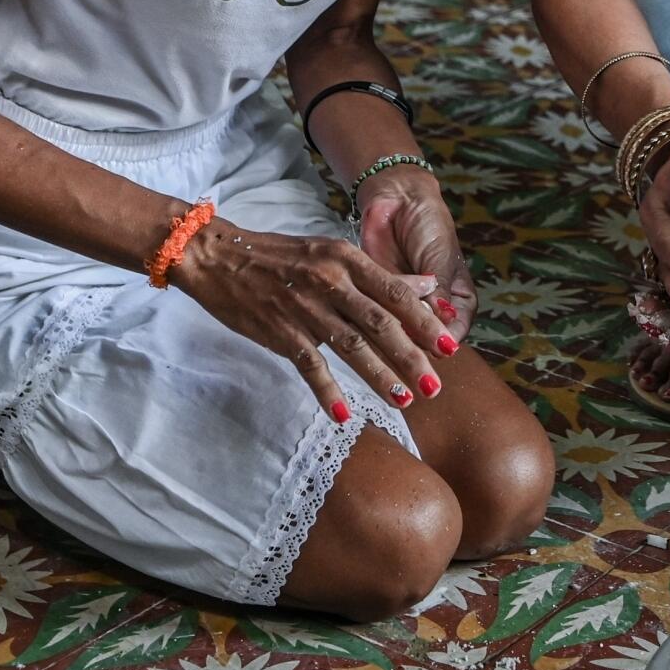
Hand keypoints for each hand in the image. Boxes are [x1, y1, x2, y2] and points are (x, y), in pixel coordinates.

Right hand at [171, 215, 454, 421]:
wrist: (218, 256)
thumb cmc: (280, 256)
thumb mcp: (333, 254)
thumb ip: (381, 274)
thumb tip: (428, 285)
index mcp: (346, 259)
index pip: (396, 293)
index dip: (426, 322)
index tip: (450, 347)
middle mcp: (330, 280)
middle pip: (380, 322)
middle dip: (411, 356)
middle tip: (434, 385)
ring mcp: (303, 306)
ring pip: (350, 345)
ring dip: (379, 375)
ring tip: (403, 399)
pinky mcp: (279, 329)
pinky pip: (309, 365)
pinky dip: (327, 391)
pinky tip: (344, 415)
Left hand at [355, 166, 476, 341]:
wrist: (396, 199)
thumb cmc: (428, 226)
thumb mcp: (439, 258)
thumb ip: (440, 295)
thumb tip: (444, 332)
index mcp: (457, 301)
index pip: (454, 332)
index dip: (444, 342)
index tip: (435, 347)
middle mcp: (431, 308)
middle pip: (426, 339)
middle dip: (416, 345)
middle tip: (407, 343)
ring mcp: (403, 305)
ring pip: (400, 332)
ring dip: (393, 336)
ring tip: (386, 333)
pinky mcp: (377, 298)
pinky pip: (377, 317)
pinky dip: (374, 322)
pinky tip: (369, 319)